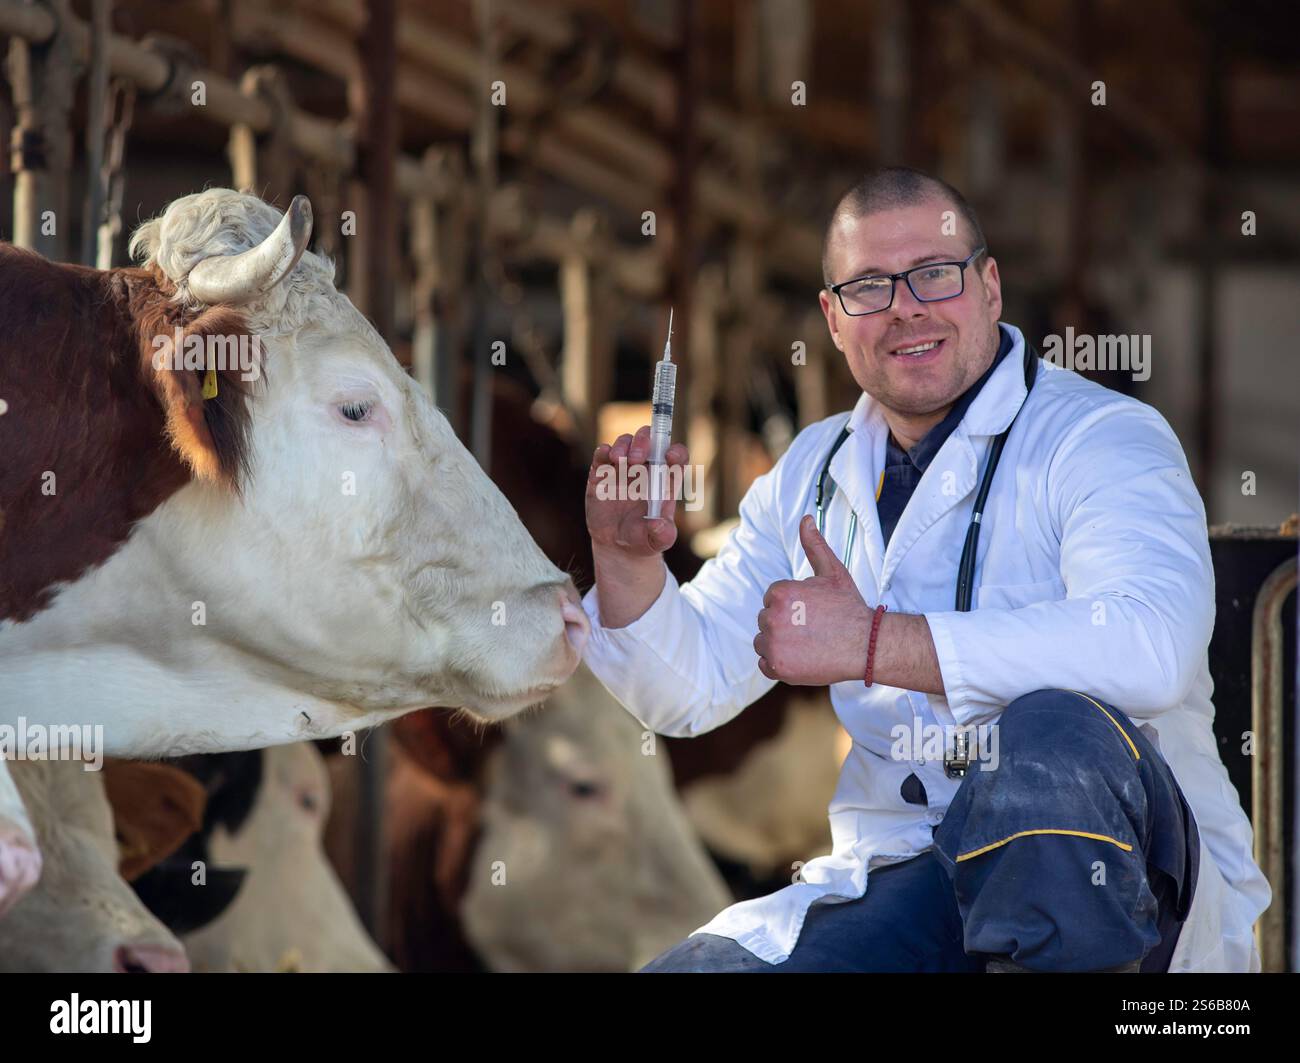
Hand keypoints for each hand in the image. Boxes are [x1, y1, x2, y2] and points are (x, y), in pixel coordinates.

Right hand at [586, 426, 688, 562]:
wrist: (618, 547)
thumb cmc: (645, 539)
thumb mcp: (659, 540)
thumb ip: (663, 534)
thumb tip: (658, 524)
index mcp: (665, 480)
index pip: (676, 457)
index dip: (676, 452)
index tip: (670, 457)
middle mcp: (646, 469)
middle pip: (650, 441)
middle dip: (644, 442)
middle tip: (637, 459)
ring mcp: (623, 469)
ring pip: (626, 442)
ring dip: (624, 445)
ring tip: (620, 461)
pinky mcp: (602, 473)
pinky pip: (602, 455)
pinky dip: (603, 451)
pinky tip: (605, 455)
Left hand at [754, 515, 873, 685]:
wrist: (866, 644)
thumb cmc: (849, 607)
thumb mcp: (832, 572)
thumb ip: (814, 545)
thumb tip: (805, 519)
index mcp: (779, 592)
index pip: (772, 599)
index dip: (793, 606)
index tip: (812, 613)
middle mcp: (771, 617)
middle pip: (766, 620)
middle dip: (785, 624)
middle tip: (813, 629)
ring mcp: (773, 644)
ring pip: (763, 642)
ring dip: (780, 644)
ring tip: (807, 643)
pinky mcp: (777, 667)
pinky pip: (765, 664)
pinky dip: (779, 663)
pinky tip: (802, 658)